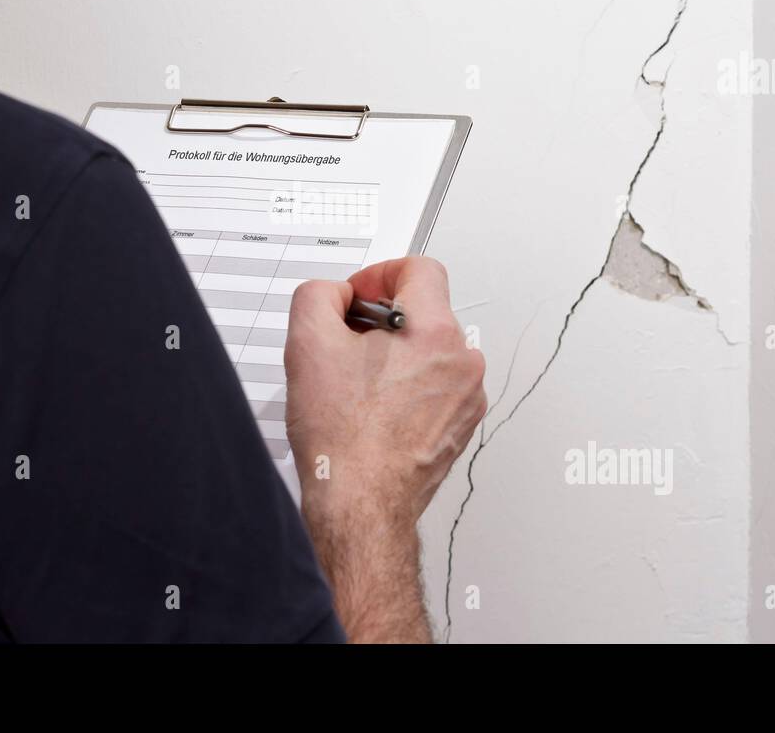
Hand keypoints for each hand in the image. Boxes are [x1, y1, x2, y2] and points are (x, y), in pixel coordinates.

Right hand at [284, 256, 486, 641]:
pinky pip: (435, 387)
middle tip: (347, 345)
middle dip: (382, 321)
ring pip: (429, 352)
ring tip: (358, 386)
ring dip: (395, 357)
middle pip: (423, 312)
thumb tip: (336, 294)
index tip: (358, 297)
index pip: (419, 269)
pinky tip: (374, 411)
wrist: (361, 504)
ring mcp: (466, 398)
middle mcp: (462, 362)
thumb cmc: (344, 440)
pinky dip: (407, 389)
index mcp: (435, 332)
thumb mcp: (308, 342)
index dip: (380, 275)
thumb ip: (319, 294)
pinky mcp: (460, 426)